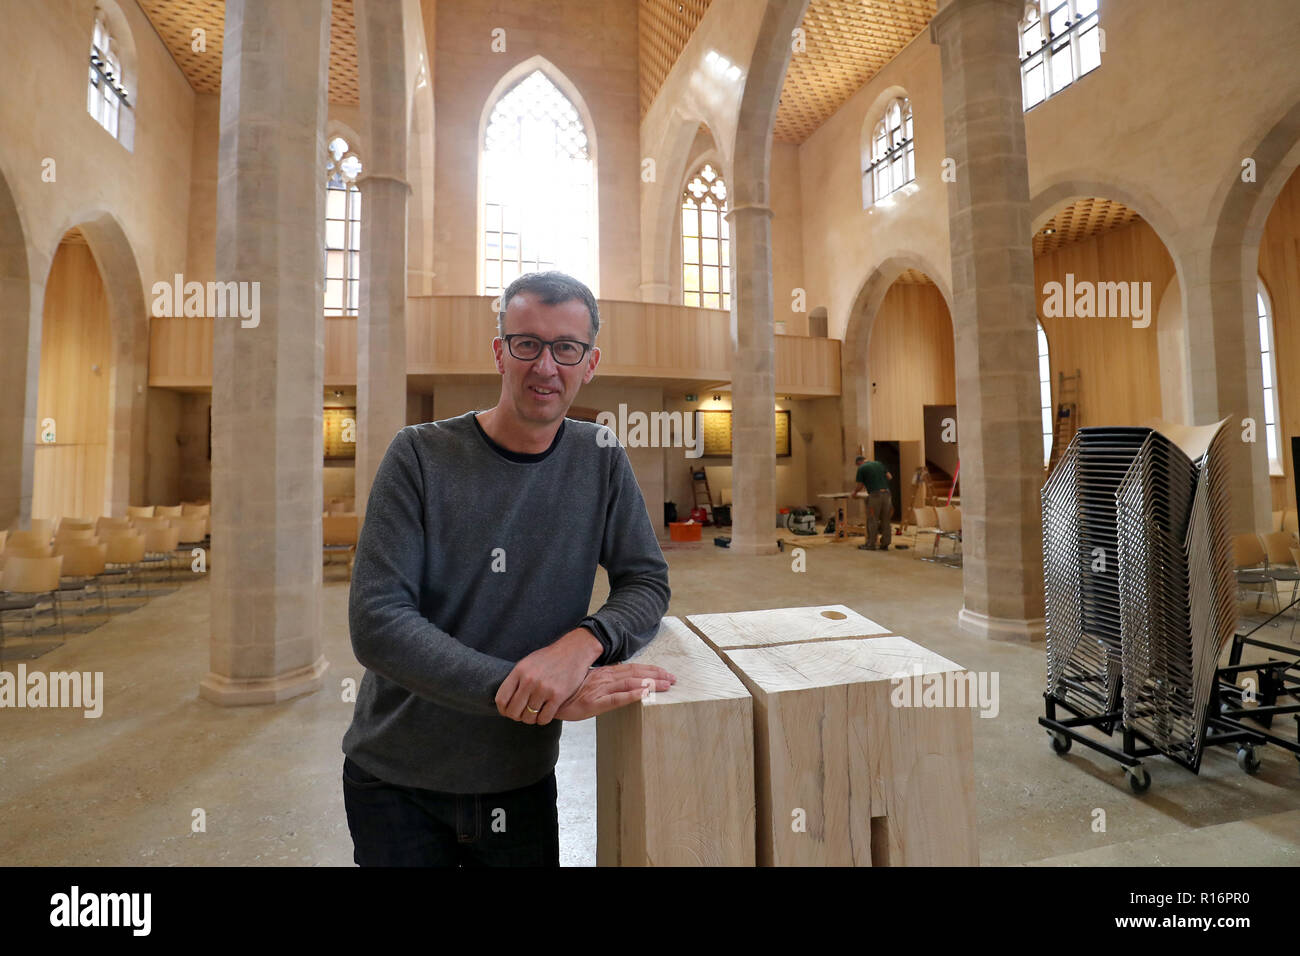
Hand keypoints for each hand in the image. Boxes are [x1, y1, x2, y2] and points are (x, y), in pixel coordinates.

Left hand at [496, 628, 603, 725]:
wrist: (573, 651)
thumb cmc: (550, 657)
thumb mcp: (527, 663)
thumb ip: (516, 679)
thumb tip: (505, 700)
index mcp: (519, 671)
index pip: (501, 699)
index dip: (503, 710)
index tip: (507, 711)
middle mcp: (529, 680)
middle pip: (513, 711)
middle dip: (516, 716)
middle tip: (522, 715)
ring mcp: (543, 689)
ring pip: (529, 717)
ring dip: (530, 719)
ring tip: (534, 714)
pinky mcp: (558, 696)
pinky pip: (544, 718)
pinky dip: (542, 720)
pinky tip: (544, 714)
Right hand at [554, 663, 675, 720]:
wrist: (544, 698)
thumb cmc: (565, 691)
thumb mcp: (586, 682)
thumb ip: (603, 679)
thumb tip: (619, 675)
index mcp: (603, 673)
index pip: (631, 668)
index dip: (650, 669)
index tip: (666, 672)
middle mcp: (604, 678)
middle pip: (635, 674)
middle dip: (656, 675)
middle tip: (674, 678)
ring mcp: (599, 690)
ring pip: (629, 684)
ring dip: (650, 683)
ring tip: (666, 685)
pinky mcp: (592, 704)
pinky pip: (615, 699)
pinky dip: (631, 695)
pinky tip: (644, 694)